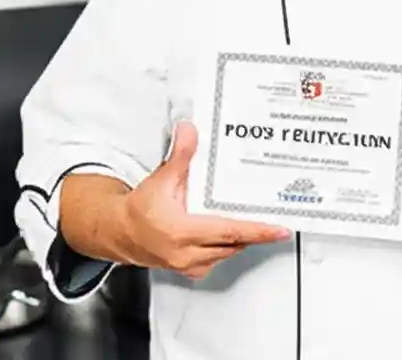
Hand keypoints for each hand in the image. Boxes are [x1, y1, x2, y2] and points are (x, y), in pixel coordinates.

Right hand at [113, 121, 290, 279]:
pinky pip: (220, 258)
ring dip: (242, 237)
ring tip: (256, 220)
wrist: (122, 232)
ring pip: (229, 251)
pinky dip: (229, 244)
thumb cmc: (140, 210)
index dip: (258, 231)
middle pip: (235, 243)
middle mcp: (188, 253)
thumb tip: (190, 131)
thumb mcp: (161, 180)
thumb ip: (180, 155)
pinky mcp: (192, 269)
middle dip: (255, 231)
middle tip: (275, 218)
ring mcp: (191, 265)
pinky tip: (233, 231)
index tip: (280, 230)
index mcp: (182, 232)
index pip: (229, 232)